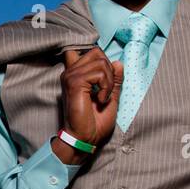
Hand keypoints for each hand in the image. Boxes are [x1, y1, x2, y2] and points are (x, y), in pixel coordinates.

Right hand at [53, 48, 123, 164]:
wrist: (86, 138)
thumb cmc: (94, 122)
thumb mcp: (110, 96)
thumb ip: (113, 80)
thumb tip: (118, 63)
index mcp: (76, 74)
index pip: (88, 50)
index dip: (101, 58)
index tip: (106, 78)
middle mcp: (71, 72)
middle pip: (97, 52)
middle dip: (109, 70)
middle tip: (107, 90)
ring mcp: (71, 76)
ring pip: (100, 61)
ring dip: (109, 81)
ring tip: (104, 97)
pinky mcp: (75, 83)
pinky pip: (99, 73)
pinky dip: (106, 87)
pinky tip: (101, 100)